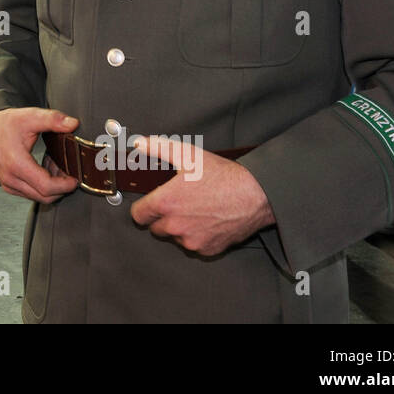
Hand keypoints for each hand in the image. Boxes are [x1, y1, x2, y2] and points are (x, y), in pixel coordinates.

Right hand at [0, 108, 79, 203]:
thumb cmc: (6, 124)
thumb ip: (53, 119)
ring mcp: (9, 184)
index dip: (65, 186)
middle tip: (68, 171)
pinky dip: (42, 186)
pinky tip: (45, 169)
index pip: (46, 187)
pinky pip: (31, 193)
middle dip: (61, 187)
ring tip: (56, 166)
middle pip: (45, 197)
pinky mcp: (9, 186)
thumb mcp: (30, 116)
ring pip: (38, 197)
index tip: (75, 179)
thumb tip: (73, 124)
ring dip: (52, 186)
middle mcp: (11, 178)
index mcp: (16, 164)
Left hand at [129, 136, 274, 256]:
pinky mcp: (208, 250)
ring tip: (196, 210)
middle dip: (162, 217)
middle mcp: (176, 226)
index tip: (149, 204)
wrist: (255, 194)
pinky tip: (208, 220)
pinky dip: (197, 236)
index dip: (142, 208)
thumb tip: (139, 143)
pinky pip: (194, 246)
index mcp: (166, 203)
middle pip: (155, 228)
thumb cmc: (223, 175)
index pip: (138, 215)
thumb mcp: (188, 154)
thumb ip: (158, 148)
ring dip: (180, 228)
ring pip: (175, 238)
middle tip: (179, 203)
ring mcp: (192, 240)